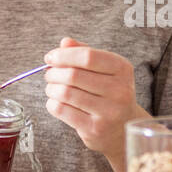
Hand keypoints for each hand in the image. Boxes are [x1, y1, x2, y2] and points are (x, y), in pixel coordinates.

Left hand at [43, 37, 148, 171]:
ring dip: (51, 89)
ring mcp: (109, 112)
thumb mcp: (103, 69)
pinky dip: (52, 104)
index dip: (64, 55)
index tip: (50, 57)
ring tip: (52, 88)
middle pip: (74, 75)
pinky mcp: (95, 129)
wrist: (121, 129)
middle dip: (54, 73)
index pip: (87, 56)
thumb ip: (84, 52)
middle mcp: (120, 90)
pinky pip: (63, 110)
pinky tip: (56, 102)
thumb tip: (65, 42)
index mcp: (122, 69)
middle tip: (49, 75)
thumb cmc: (108, 93)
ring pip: (65, 93)